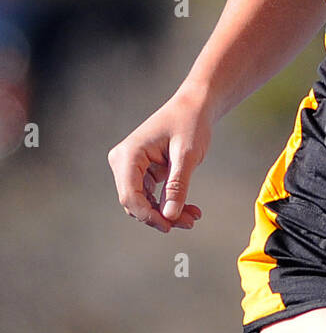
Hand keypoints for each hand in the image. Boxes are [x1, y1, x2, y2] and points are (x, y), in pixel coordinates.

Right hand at [107, 89, 208, 232]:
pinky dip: (169, 204)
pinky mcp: (143, 172)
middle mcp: (124, 161)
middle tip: (190, 222)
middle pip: (135, 202)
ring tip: (193, 217)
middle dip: (161, 216)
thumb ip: (178, 185)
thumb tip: (170, 216)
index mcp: (128, 154)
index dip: (147, 215)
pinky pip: (152, 196)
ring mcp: (131, 167)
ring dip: (167, 213)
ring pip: (144, 202)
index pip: (130, 195)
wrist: (195, 107)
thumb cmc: (190, 123)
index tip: (169, 225)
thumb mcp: (187, 155)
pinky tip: (189, 210)